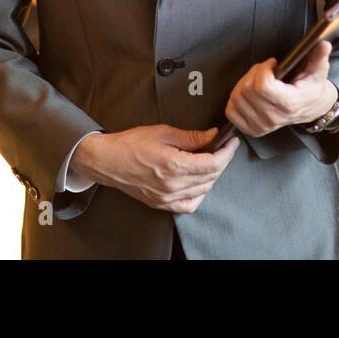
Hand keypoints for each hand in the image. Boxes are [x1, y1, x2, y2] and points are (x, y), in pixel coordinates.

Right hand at [70, 126, 239, 213]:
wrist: (107, 160)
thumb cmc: (131, 143)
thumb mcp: (164, 132)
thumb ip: (191, 137)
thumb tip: (213, 135)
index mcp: (174, 165)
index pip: (213, 163)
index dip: (227, 152)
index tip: (231, 142)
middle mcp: (172, 185)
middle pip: (211, 177)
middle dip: (222, 161)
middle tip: (224, 147)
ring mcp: (167, 197)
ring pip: (203, 190)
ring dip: (213, 175)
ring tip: (211, 160)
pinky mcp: (161, 203)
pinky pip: (189, 205)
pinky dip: (199, 194)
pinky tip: (199, 182)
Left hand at [224, 39, 336, 137]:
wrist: (312, 109)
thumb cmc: (311, 89)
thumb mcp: (318, 72)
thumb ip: (319, 57)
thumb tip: (323, 44)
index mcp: (289, 104)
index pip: (262, 85)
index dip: (263, 69)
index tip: (272, 64)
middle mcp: (274, 117)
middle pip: (247, 89)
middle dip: (254, 73)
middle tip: (264, 70)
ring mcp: (262, 125)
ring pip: (237, 98)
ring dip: (244, 84)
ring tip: (258, 80)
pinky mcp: (253, 129)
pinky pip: (231, 111)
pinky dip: (235, 100)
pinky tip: (248, 93)